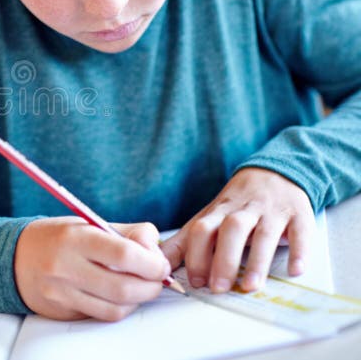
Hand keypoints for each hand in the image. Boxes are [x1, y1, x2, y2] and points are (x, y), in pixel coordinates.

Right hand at [14, 217, 170, 320]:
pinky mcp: (61, 311)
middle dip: (151, 287)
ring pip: (115, 309)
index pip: (124, 254)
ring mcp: (61, 293)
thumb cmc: (59, 238)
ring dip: (137, 301)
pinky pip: (100, 316)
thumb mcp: (89, 223)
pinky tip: (118, 296)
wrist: (16, 257)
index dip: (152, 263)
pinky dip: (117, 308)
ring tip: (139, 288)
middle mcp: (65, 266)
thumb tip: (156, 249)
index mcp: (75, 237)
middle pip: (123, 288)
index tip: (160, 264)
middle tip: (157, 279)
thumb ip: (127, 233)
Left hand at [160, 167, 314, 293]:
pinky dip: (299, 250)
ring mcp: (272, 211)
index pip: (201, 229)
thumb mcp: (209, 217)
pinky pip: (300, 231)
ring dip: (256, 260)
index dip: (196, 254)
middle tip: (218, 288)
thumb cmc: (236, 204)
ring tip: (249, 286)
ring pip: (263, 233)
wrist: (275, 171)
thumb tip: (158, 264)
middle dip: (222, 259)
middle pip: (230, 230)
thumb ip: (185, 242)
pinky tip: (295, 271)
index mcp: (218, 212)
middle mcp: (243, 210)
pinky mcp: (298, 214)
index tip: (195, 281)